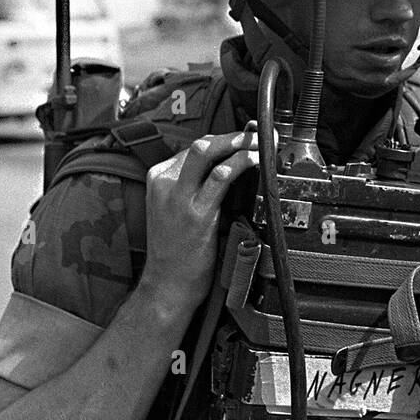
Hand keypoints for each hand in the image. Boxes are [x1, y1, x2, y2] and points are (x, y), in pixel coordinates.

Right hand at [142, 128, 258, 314]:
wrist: (167, 284)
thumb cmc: (177, 250)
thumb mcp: (176, 209)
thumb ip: (196, 186)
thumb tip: (229, 165)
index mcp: (158, 178)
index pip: (195, 148)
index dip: (225, 139)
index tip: (246, 138)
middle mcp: (165, 183)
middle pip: (202, 144)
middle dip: (235, 135)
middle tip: (258, 134)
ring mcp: (179, 197)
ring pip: (208, 151)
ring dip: (240, 143)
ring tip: (261, 142)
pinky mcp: (197, 213)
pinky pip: (221, 177)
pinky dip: (241, 163)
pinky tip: (256, 161)